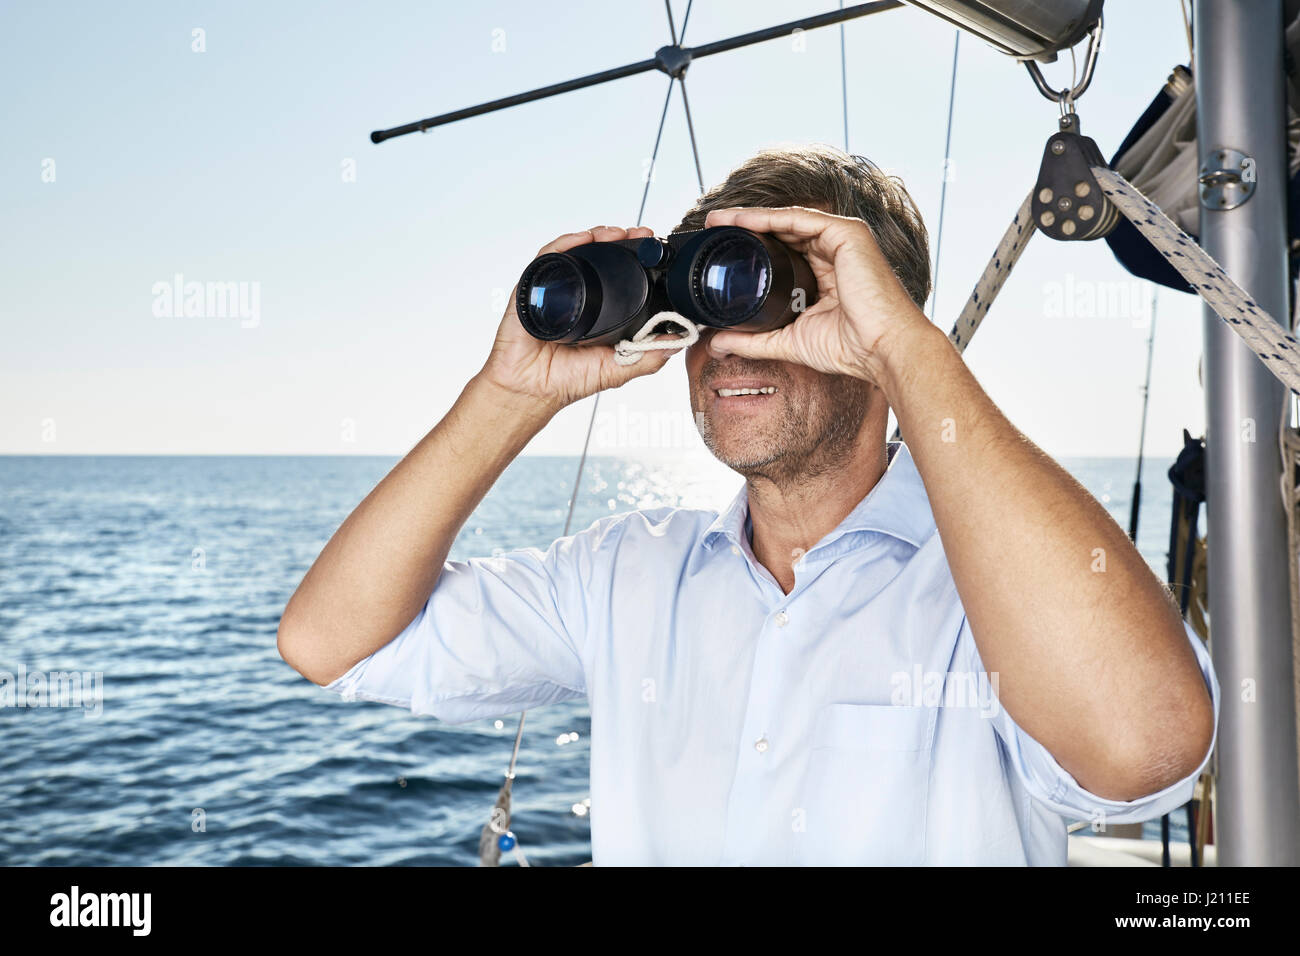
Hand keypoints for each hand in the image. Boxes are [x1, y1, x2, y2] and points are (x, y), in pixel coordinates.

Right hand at [479, 225, 681, 409]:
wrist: (532, 390)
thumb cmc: (569, 380)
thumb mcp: (619, 369)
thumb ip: (649, 356)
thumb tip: (680, 340)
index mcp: (599, 307)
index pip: (619, 273)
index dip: (637, 257)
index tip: (655, 247)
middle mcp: (577, 293)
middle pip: (599, 254)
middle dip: (621, 239)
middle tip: (641, 234)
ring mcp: (554, 287)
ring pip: (577, 250)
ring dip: (598, 236)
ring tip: (617, 233)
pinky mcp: (532, 287)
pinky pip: (548, 257)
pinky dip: (566, 243)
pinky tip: (583, 238)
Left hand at [701, 206, 933, 387]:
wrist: (881, 350)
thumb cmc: (848, 347)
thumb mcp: (788, 340)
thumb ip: (753, 340)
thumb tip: (716, 343)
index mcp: (824, 273)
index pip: (781, 251)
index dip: (751, 247)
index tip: (718, 248)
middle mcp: (833, 252)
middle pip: (782, 232)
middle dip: (745, 228)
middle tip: (711, 228)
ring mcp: (842, 239)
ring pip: (787, 220)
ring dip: (750, 218)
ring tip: (719, 220)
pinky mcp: (847, 233)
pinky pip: (800, 218)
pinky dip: (768, 217)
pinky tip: (742, 220)